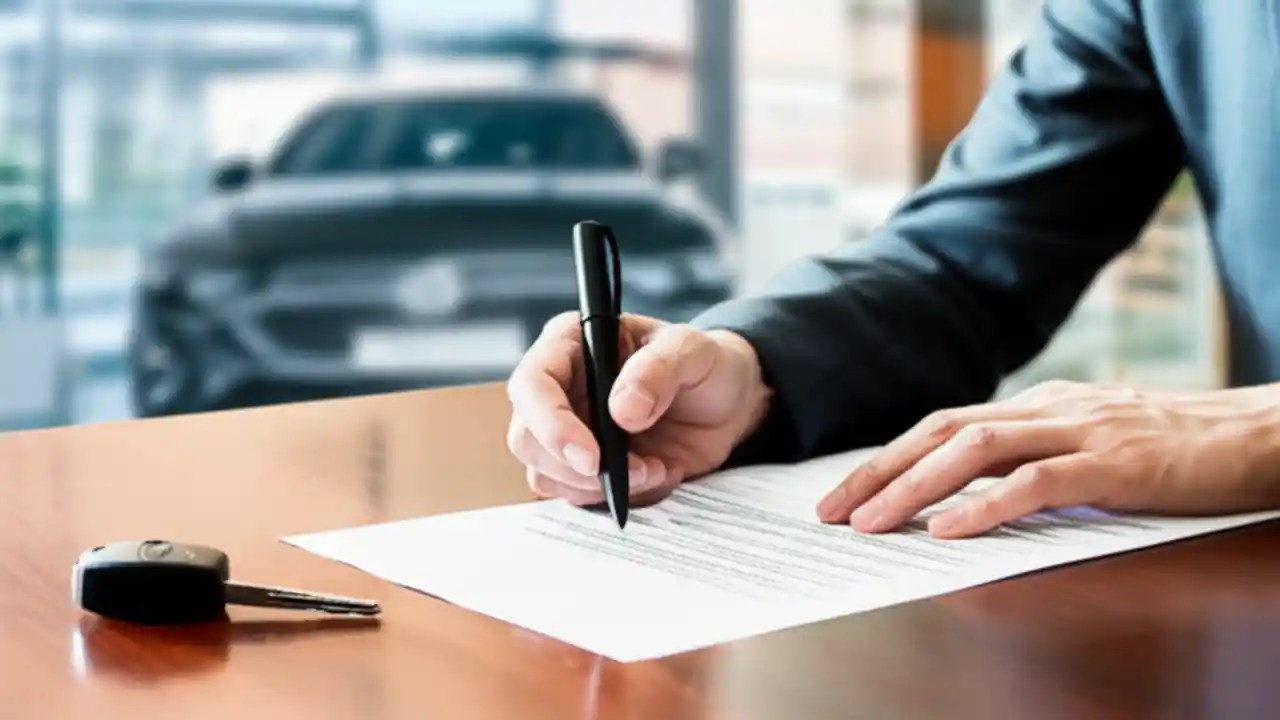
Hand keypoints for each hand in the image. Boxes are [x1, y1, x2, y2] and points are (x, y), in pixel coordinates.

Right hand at [507, 312, 770, 505]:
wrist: (725, 403)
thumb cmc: (704, 365)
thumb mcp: (693, 352)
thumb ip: (659, 370)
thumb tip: (622, 409)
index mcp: (572, 343)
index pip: (533, 383)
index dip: (551, 424)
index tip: (591, 457)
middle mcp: (559, 387)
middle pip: (526, 437)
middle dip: (575, 467)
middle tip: (635, 469)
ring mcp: (567, 429)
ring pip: (545, 473)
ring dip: (598, 486)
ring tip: (653, 469)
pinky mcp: (584, 464)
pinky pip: (573, 493)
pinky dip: (611, 496)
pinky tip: (651, 475)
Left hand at [817, 380, 1279, 537]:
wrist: (1257, 434)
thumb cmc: (1173, 446)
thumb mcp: (1090, 439)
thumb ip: (1034, 453)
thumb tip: (967, 487)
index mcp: (1037, 404)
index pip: (943, 425)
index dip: (888, 458)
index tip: (843, 493)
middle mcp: (1048, 408)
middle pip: (942, 431)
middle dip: (878, 471)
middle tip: (831, 513)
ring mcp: (1081, 431)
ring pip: (976, 451)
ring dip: (914, 489)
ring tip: (871, 524)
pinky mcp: (1115, 464)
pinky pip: (1037, 482)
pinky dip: (986, 506)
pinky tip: (950, 531)